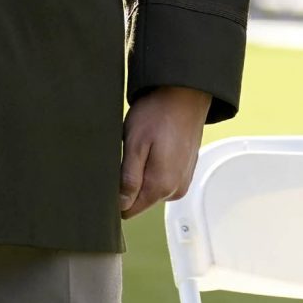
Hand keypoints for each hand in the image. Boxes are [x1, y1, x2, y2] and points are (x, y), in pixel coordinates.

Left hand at [119, 85, 213, 218]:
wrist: (186, 92)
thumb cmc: (158, 113)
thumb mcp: (135, 144)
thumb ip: (129, 179)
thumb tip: (122, 205)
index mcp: (162, 186)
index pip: (128, 210)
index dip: (116, 194)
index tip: (115, 171)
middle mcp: (176, 189)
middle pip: (140, 200)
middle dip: (129, 183)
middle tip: (130, 153)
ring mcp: (183, 180)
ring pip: (151, 190)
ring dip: (142, 174)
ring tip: (143, 147)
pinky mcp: (186, 170)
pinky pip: (163, 180)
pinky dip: (155, 167)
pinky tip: (154, 147)